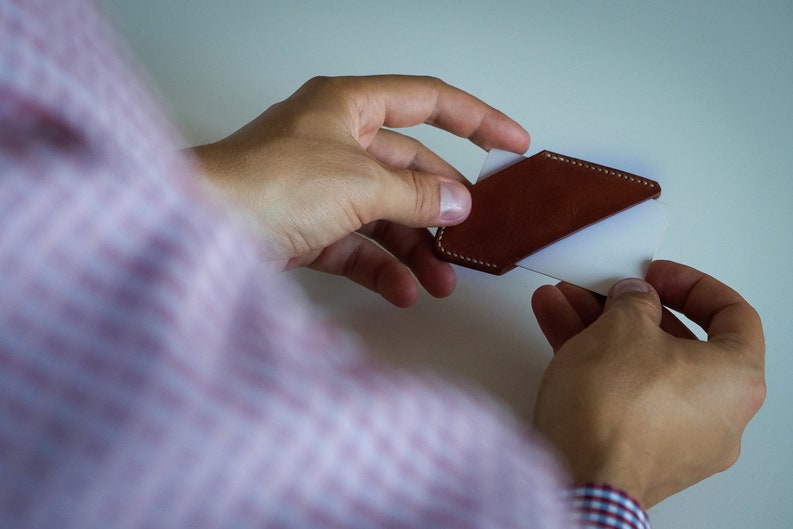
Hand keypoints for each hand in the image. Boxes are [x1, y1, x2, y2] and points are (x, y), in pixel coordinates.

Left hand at [192, 75, 529, 306]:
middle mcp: (334, 142)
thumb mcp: (360, 182)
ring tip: (443, 280)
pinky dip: (381, 268)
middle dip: (441, 207)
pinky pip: (357, 247)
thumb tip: (457, 204)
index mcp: (347, 107)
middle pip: (408, 170)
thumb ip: (417, 194)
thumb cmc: (267, 184)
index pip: (426, 101)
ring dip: (416, 249)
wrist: (199, 230)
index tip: (512, 143)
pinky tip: (403, 291)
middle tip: (473, 235)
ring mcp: (319, 187)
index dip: (477, 120)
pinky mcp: (306, 228)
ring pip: (384, 214)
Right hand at [530, 260, 764, 508]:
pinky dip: (594, 364)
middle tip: (602, 292)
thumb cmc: (615, 412)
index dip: (692, 285)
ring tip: (562, 304)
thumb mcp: (623, 326)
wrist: (579, 477)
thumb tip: (633, 300)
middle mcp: (716, 414)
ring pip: (639, 367)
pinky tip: (558, 333)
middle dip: (628, 309)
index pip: (732, 316)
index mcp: (735, 378)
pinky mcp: (639, 452)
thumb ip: (633, 301)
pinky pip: (621, 395)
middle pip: (675, 342)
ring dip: (599, 331)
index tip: (657, 277)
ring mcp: (677, 438)